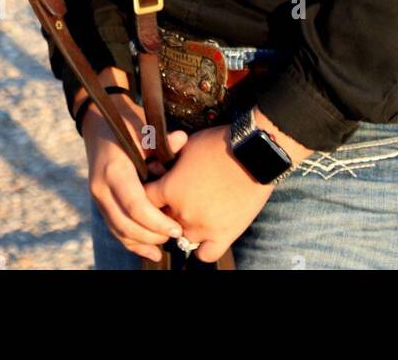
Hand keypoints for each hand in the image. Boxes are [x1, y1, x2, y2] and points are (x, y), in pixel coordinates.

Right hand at [82, 94, 189, 263]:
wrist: (99, 121)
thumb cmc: (126, 123)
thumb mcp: (143, 127)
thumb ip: (161, 140)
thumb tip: (182, 140)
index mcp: (114, 170)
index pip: (135, 205)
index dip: (156, 221)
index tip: (177, 228)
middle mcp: (101, 187)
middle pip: (126, 224)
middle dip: (152, 235)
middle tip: (176, 235)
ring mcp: (98, 197)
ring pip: (119, 230)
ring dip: (142, 242)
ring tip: (165, 246)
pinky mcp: (100, 202)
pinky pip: (114, 228)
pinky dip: (132, 242)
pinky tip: (151, 252)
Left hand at [144, 111, 312, 263]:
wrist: (253, 153)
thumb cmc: (219, 143)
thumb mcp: (187, 144)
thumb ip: (170, 160)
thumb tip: (158, 164)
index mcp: (169, 189)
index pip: (145, 200)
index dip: (150, 194)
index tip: (157, 188)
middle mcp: (181, 212)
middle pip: (162, 220)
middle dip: (167, 209)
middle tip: (179, 197)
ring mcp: (202, 227)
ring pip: (182, 238)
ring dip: (185, 227)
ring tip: (196, 211)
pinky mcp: (224, 235)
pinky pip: (205, 254)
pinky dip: (203, 247)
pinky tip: (207, 233)